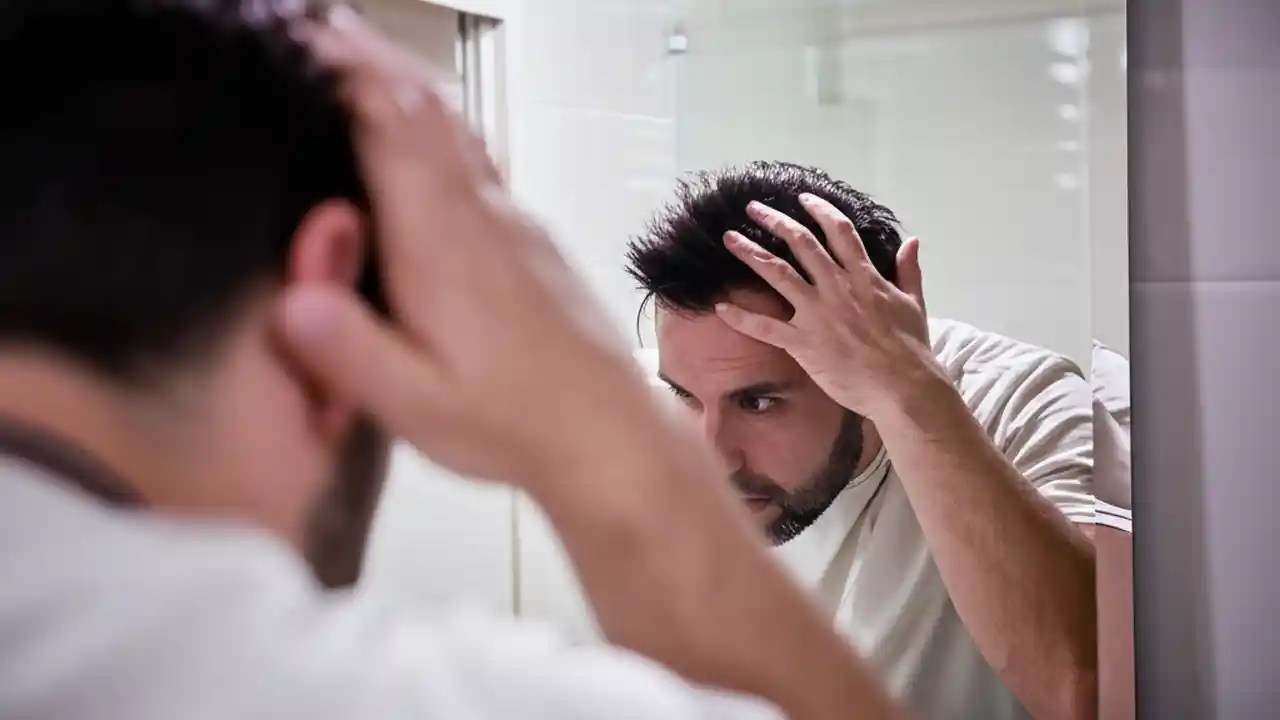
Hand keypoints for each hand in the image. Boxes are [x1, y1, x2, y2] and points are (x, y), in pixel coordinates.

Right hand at [275, 9, 652, 488]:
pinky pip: (479, 160)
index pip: (392, 128)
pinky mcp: (531, 242)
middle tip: (326, 28)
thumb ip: (350, 353)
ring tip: (366, 64)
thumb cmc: (514, 422)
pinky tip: (430, 142)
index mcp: (442, 241)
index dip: (349, 73)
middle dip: (373, 59)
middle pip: (426, 109)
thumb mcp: (418, 406)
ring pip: (458, 129)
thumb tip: (287, 301)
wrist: (612, 433)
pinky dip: (441, 127)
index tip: (310, 37)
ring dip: (409, 87)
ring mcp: (513, 223)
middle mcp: (481, 215)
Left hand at [715, 194, 947, 419]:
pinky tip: (720, 308)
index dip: (819, 210)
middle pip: (801, 243)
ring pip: (777, 274)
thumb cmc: (911, 348)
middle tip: (753, 208)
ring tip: (730, 238)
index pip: (839, 231)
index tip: (803, 199)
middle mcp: (837, 287)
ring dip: (750, 253)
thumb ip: (908, 269)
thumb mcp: (913, 302)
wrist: (903, 387)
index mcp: (864, 276)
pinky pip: (765, 327)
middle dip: (775, 221)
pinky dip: (741, 317)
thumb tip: (911, 241)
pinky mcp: (803, 343)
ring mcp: (817, 313)